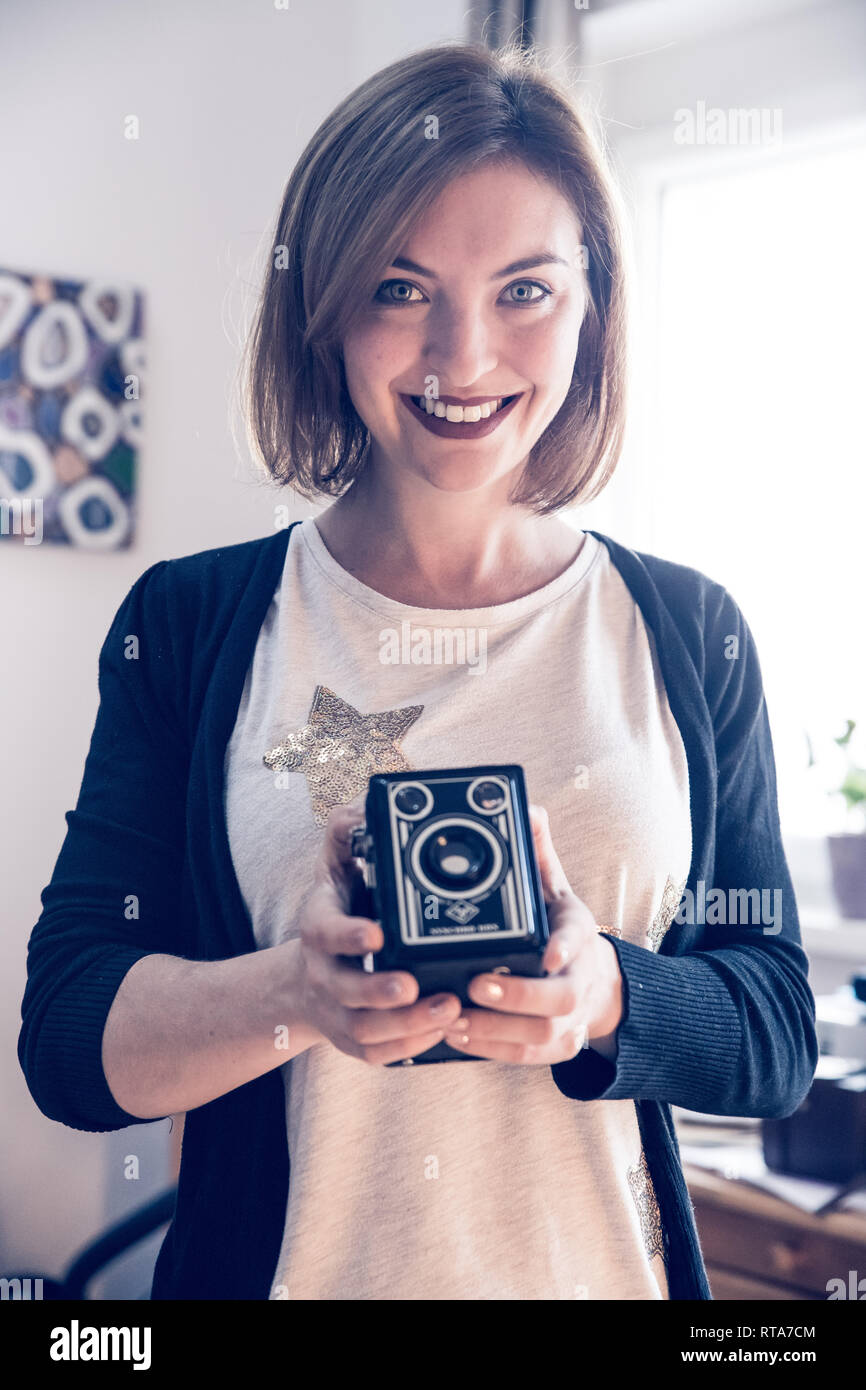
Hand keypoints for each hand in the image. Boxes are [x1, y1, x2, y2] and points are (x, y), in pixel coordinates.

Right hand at [295, 799, 463, 1064]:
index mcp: (318, 928)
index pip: (326, 932)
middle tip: (420, 985)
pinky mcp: (356, 1041)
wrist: (308, 976)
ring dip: (408, 1023)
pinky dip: (410, 1046)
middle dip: (382, 991)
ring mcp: (338, 1012)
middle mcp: (324, 973)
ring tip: (450, 1008)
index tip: (377, 933)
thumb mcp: (335, 869)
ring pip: (366, 1030)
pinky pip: (380, 1053)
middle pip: (347, 991)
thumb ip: (347, 835)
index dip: (349, 935)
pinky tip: (441, 1032)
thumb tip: (363, 806)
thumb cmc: (338, 913)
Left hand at [442, 804, 623, 1064]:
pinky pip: (527, 1056)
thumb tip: (530, 808)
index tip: (544, 951)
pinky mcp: (555, 1046)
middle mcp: (579, 980)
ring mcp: (571, 1019)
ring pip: (541, 1035)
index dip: (564, 947)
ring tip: (455, 1016)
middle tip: (477, 985)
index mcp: (579, 935)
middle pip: (560, 999)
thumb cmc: (561, 931)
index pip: (579, 939)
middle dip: (518, 995)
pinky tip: (459, 1037)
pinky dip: (493, 1049)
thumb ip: (538, 853)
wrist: (598, 983)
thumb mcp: (554, 889)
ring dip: (497, 1029)